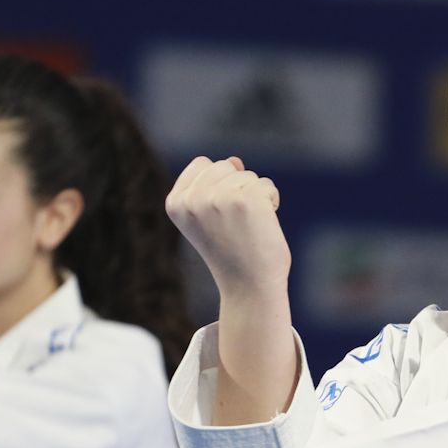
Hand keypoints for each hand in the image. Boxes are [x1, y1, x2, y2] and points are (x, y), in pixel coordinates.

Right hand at [163, 156, 289, 297]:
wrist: (249, 287)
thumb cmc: (233, 253)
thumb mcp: (212, 218)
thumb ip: (215, 186)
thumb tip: (235, 160)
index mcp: (175, 203)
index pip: (202, 164)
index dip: (219, 185)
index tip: (219, 217)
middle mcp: (192, 199)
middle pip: (224, 166)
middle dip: (238, 189)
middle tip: (236, 224)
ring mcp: (217, 198)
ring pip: (247, 175)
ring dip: (255, 198)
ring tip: (248, 228)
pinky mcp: (245, 200)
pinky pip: (266, 185)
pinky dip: (271, 202)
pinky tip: (262, 226)